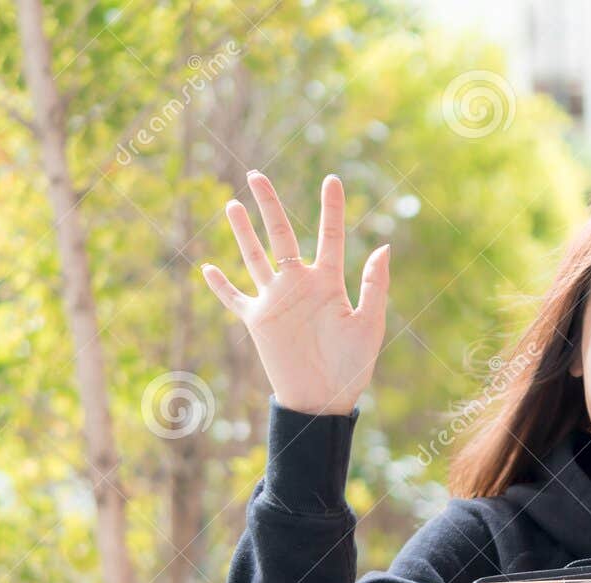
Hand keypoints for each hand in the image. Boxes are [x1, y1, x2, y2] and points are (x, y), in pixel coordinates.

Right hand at [201, 170, 389, 416]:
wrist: (323, 401)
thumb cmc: (352, 367)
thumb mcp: (369, 324)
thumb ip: (375, 285)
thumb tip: (383, 246)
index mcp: (330, 282)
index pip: (330, 235)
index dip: (332, 208)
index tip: (332, 179)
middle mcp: (300, 284)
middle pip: (281, 235)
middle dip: (269, 205)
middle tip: (257, 174)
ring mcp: (276, 301)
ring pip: (254, 258)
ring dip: (242, 233)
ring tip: (233, 204)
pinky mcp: (258, 321)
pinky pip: (235, 299)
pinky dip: (220, 285)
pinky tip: (207, 267)